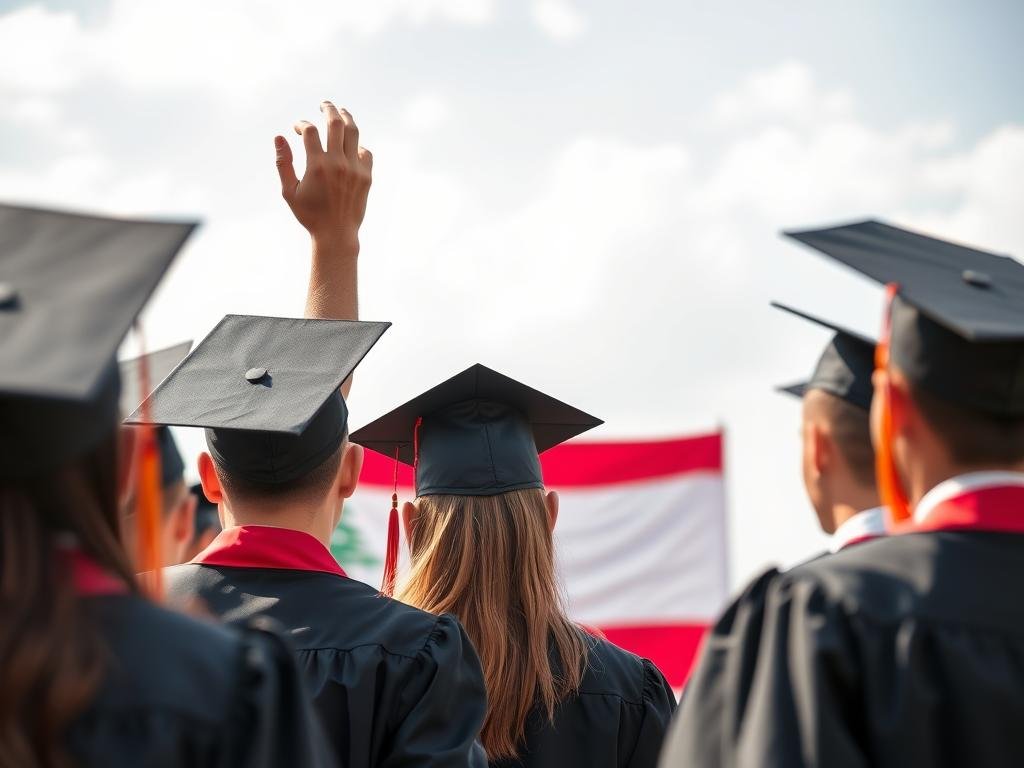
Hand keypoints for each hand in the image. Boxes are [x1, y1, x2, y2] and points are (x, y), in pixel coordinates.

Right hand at [275, 101, 372, 248]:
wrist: (336, 234)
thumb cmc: (309, 214)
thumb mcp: (289, 191)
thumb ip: (283, 163)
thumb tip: (278, 137)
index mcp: (317, 166)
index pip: (310, 131)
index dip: (302, 125)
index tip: (297, 128)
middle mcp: (338, 164)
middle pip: (335, 123)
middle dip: (328, 109)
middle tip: (324, 104)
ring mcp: (355, 169)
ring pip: (353, 133)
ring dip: (346, 118)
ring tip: (341, 112)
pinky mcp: (367, 176)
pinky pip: (366, 152)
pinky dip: (357, 145)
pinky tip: (350, 144)